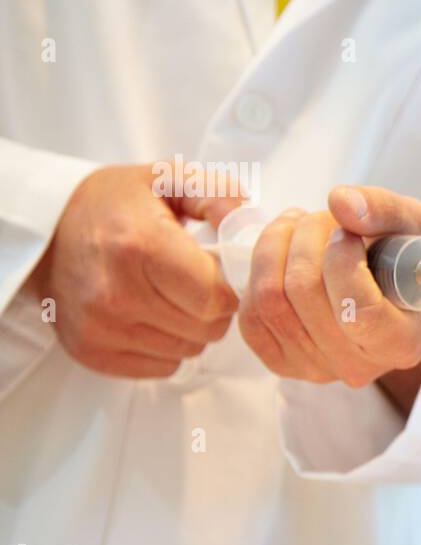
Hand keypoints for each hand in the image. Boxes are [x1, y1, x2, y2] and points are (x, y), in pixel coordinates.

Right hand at [31, 163, 241, 377]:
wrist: (45, 228)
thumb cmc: (116, 203)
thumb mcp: (168, 178)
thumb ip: (218, 195)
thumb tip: (250, 226)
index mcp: (140, 246)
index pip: (217, 297)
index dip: (230, 285)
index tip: (219, 269)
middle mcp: (115, 293)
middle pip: (208, 327)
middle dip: (214, 306)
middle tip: (195, 280)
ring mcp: (100, 327)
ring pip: (190, 350)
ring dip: (192, 327)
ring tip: (170, 294)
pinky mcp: (91, 352)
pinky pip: (163, 367)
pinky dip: (168, 346)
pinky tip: (150, 315)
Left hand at [238, 185, 420, 387]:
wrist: (384, 295)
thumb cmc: (403, 263)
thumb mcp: (413, 227)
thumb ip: (384, 210)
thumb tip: (339, 202)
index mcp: (401, 342)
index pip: (358, 311)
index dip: (342, 260)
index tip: (348, 233)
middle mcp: (357, 365)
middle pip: (304, 294)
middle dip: (306, 237)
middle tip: (321, 218)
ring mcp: (315, 369)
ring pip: (270, 300)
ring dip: (276, 245)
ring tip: (297, 226)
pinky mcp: (281, 362)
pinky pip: (250, 315)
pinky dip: (258, 273)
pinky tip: (281, 255)